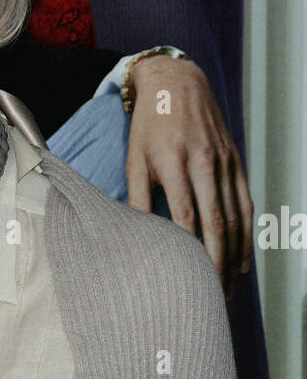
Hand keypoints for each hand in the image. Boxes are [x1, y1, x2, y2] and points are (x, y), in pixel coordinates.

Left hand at [125, 56, 252, 299]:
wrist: (177, 84)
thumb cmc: (148, 126)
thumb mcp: (134, 159)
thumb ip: (135, 198)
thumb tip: (132, 236)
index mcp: (174, 163)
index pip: (186, 216)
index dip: (188, 251)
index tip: (185, 278)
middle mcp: (204, 163)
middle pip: (215, 223)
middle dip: (215, 263)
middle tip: (211, 294)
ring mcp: (224, 162)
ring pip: (234, 217)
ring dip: (232, 255)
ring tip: (226, 287)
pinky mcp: (236, 162)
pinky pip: (245, 204)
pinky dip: (246, 233)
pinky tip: (241, 260)